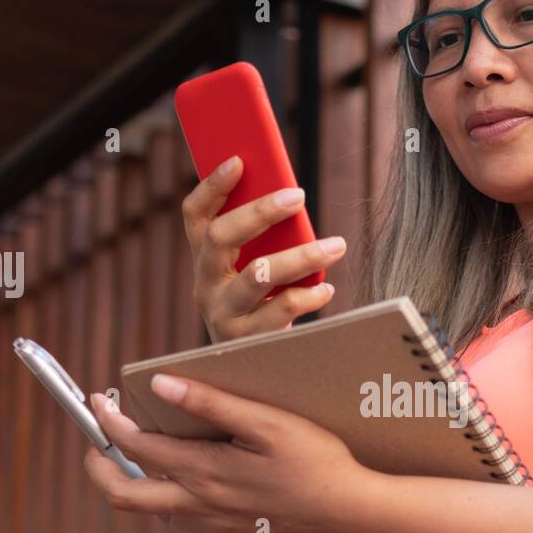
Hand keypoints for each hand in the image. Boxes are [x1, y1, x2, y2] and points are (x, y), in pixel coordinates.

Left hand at [83, 375, 369, 532]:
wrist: (350, 515)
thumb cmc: (317, 461)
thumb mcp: (267, 422)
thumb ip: (211, 404)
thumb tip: (160, 387)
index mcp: (204, 471)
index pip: (135, 446)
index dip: (108, 422)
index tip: (98, 401)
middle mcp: (199, 506)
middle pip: (123, 494)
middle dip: (100, 466)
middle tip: (99, 441)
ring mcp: (212, 529)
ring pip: (154, 511)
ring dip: (142, 483)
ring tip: (151, 453)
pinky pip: (185, 528)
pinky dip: (176, 505)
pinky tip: (195, 485)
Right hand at [183, 155, 347, 343]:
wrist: (248, 372)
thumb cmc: (260, 308)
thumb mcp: (251, 271)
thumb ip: (263, 242)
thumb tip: (293, 200)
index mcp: (204, 260)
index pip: (195, 215)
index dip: (212, 186)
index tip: (238, 160)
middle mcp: (205, 285)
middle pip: (221, 237)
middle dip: (260, 212)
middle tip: (299, 195)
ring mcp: (222, 314)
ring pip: (257, 276)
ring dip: (301, 256)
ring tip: (336, 245)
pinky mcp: (245, 341)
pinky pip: (278, 313)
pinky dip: (307, 297)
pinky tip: (326, 288)